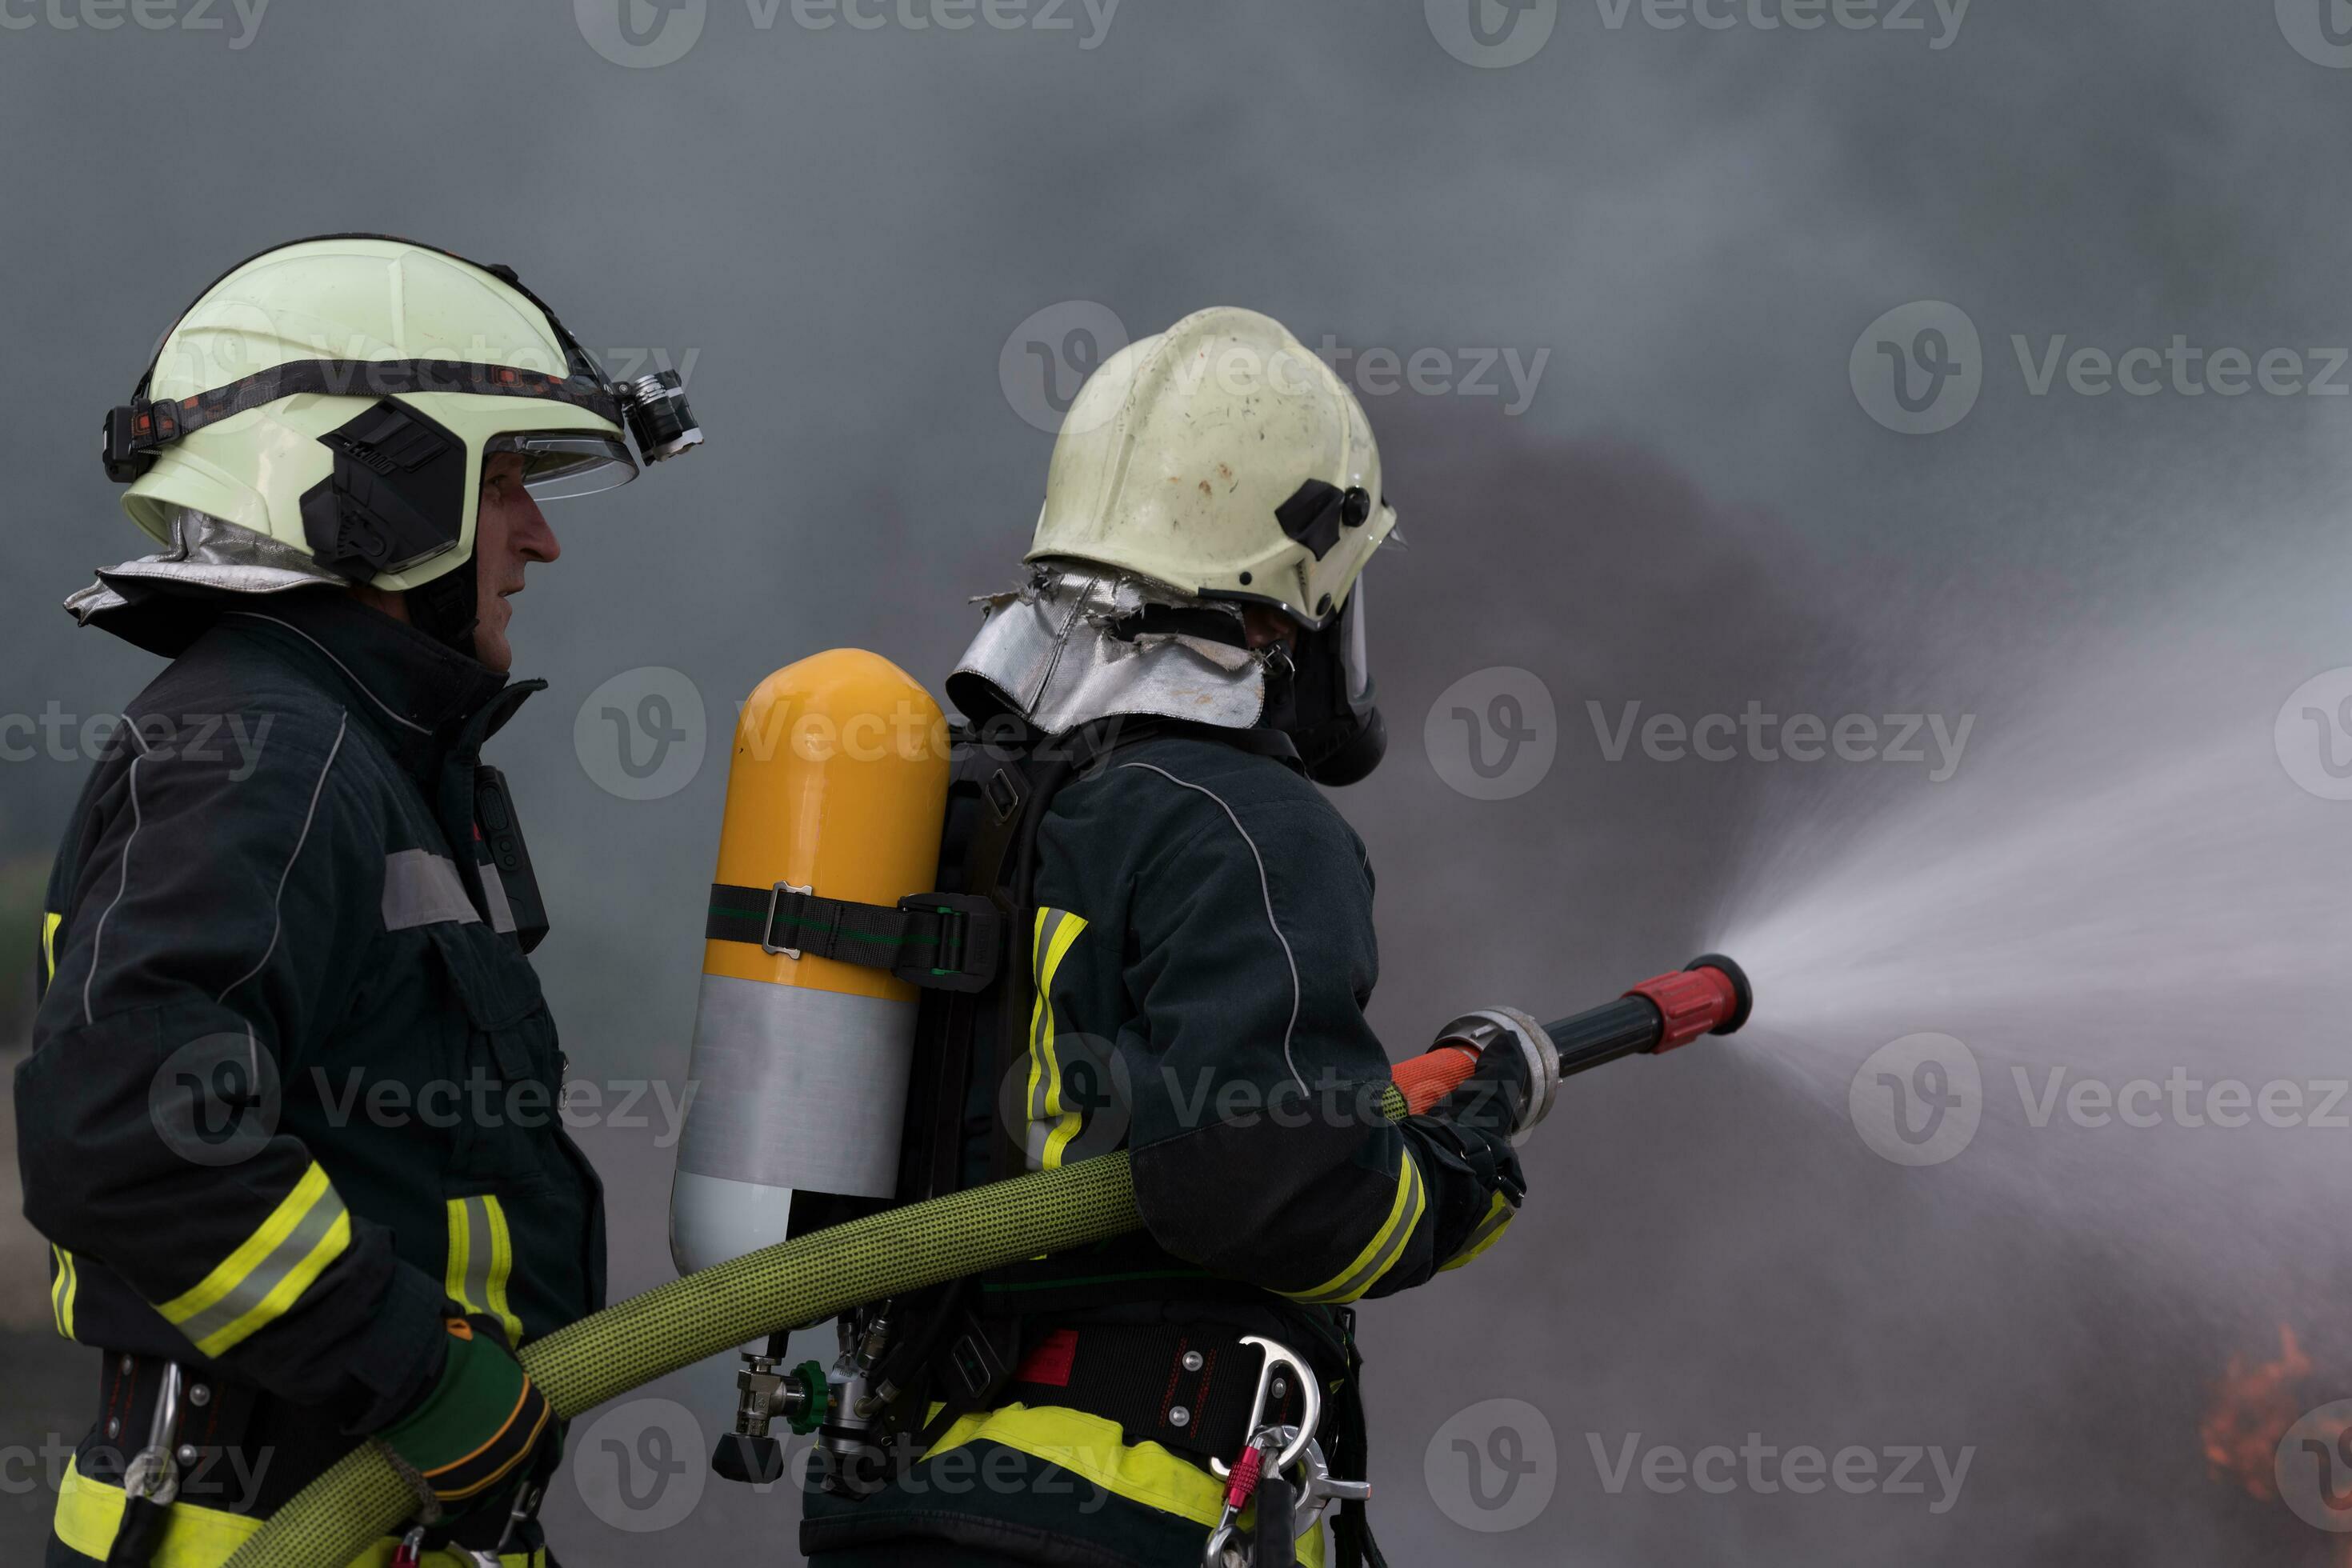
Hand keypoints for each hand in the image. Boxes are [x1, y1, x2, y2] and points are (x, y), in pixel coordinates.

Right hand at [373, 1313, 554, 1529]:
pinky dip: (438, 1510)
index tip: (538, 1458)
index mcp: (534, 1416)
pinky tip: (428, 1508)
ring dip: (475, 1493)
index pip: (550, 1441)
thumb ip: (504, 1355)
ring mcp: (488, 1476)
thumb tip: (500, 1351)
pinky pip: (450, 1511)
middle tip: (484, 1465)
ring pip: (487, 1495)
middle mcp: (518, 1450)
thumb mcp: (494, 1344)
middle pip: (518, 1470)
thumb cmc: (459, 1355)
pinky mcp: (453, 1494)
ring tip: (458, 1489)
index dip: (544, 1450)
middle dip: (505, 1468)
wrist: (418, 1379)